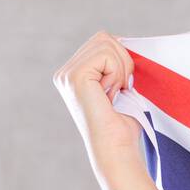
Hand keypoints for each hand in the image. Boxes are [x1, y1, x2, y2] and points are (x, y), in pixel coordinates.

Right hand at [53, 30, 156, 189]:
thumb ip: (116, 65)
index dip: (122, 60)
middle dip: (124, 61)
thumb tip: (125, 41)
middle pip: (104, 38)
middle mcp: (65, 72)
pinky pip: (107, 56)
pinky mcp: (75, 77)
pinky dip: (117, 74)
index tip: (124, 87)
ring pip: (106, 43)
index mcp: (74, 74)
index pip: (102, 42)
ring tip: (116, 93)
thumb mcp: (120, 88)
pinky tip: (112, 94)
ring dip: (122, 69)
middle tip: (123, 89)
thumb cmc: (123, 127)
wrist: (117, 150)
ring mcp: (67, 74)